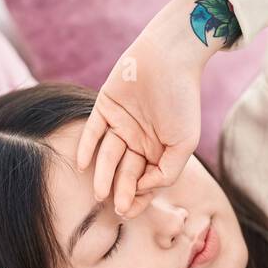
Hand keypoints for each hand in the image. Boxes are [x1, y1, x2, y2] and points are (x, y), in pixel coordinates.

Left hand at [77, 0, 222, 218]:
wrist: (170, 57)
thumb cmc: (182, 99)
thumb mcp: (185, 143)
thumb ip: (168, 170)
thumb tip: (144, 189)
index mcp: (159, 150)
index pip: (146, 181)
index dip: (139, 198)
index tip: (130, 210)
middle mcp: (139, 141)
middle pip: (127, 172)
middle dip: (122, 190)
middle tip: (117, 207)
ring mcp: (121, 125)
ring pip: (108, 156)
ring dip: (103, 175)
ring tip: (100, 193)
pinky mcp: (105, 108)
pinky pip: (92, 132)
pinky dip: (86, 148)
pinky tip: (82, 165)